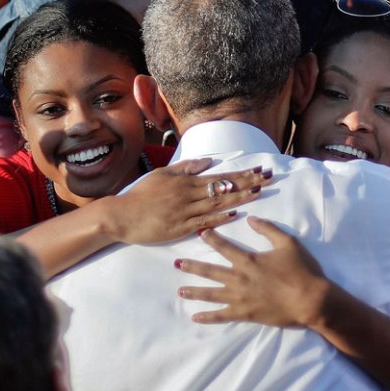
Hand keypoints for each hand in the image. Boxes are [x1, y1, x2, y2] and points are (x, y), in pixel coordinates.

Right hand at [106, 159, 272, 243]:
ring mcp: (185, 212)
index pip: (220, 177)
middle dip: (248, 184)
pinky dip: (220, 217)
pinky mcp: (180, 228)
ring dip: (239, 198)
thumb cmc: (141, 195)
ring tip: (258, 193)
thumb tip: (208, 162)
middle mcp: (188, 195)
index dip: (241, 175)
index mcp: (186, 182)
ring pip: (217, 204)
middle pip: (224, 189)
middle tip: (268, 179)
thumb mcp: (163, 174)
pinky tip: (234, 214)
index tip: (259, 171)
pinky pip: (204, 222)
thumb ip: (186, 168)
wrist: (122, 215)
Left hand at [175, 216, 330, 326]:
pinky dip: (208, 317)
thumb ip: (268, 229)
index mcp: (248, 260)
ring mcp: (240, 298)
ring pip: (211, 294)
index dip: (211, 239)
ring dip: (194, 291)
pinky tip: (195, 317)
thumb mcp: (288, 243)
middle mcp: (239, 278)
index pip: (224, 247)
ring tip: (180, 291)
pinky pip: (222, 316)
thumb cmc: (301, 270)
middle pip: (210, 271)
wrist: (310, 300)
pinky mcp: (245, 314)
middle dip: (192, 266)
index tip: (200, 233)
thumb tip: (251, 219)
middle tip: (177, 264)